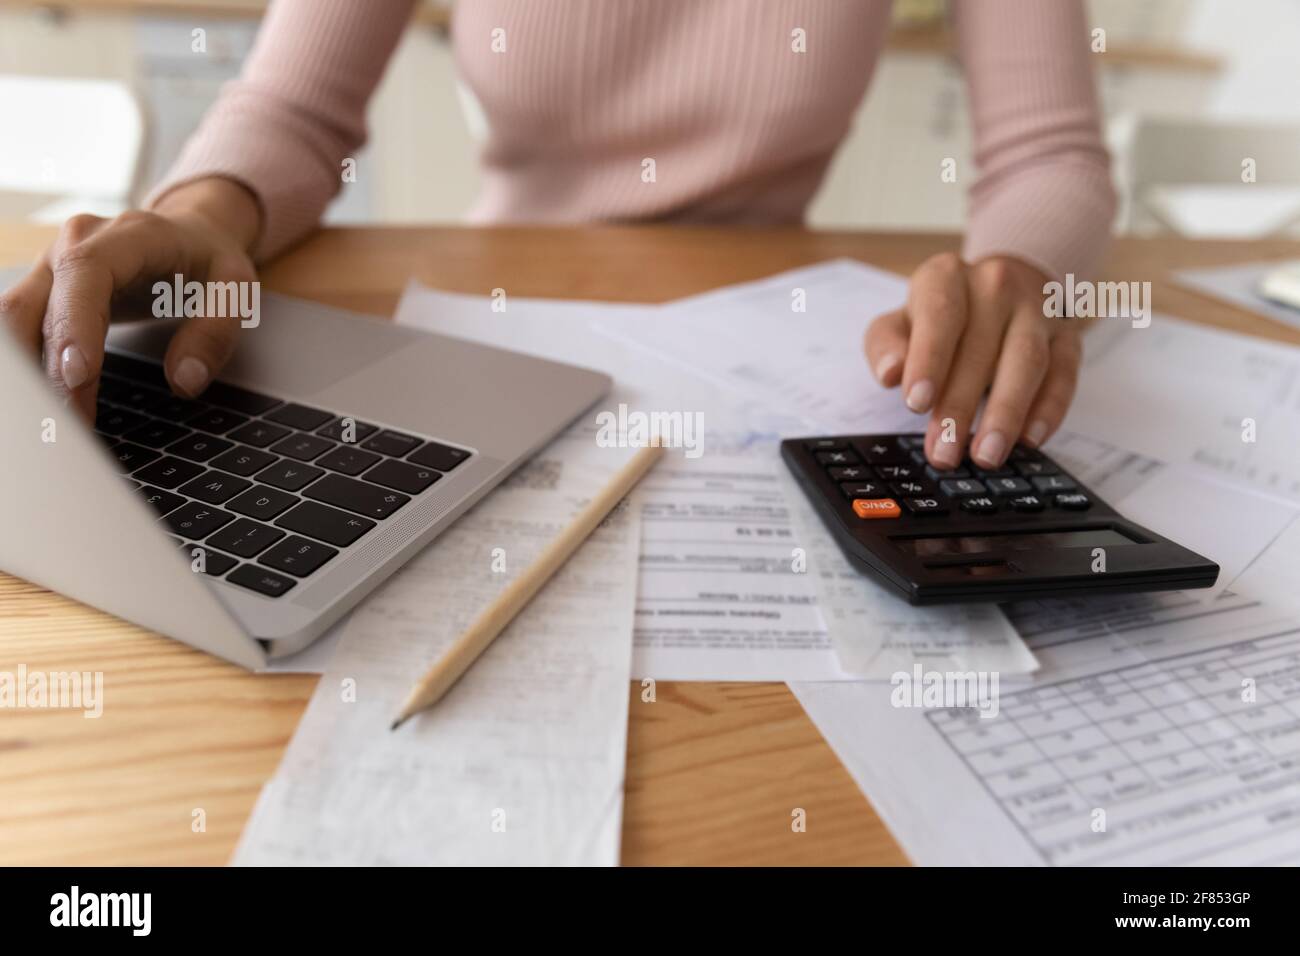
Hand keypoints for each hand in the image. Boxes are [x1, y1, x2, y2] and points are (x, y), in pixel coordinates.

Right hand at [0, 178, 260, 422]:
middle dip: (50, 370)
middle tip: (72, 425)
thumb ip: (214, 332)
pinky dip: (27, 369)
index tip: (79, 376)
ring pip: (16, 321)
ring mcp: (52, 266)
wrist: (190, 233)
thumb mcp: (235, 288)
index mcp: (125, 236)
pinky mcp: (44, 290)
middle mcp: (75, 244)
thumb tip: (185, 381)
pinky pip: (21, 330)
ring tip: (55, 426)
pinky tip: (42, 405)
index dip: (75, 324)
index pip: (85, 274)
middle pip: (38, 305)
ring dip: (30, 375)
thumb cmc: (208, 260)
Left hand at [864, 253, 1079, 469]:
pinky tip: (1030, 440)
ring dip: (1007, 413)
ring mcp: (1037, 310)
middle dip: (960, 406)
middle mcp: (996, 286)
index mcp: (946, 277)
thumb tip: (889, 373)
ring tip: (987, 455)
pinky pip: (1064, 374)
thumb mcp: (900, 322)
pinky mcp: (1067, 336)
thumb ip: (886, 345)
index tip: (917, 403)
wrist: (999, 288)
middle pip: (982, 348)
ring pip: (1028, 361)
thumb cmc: (940, 317)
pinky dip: (1049, 410)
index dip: (929, 359)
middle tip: (944, 453)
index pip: (941, 315)